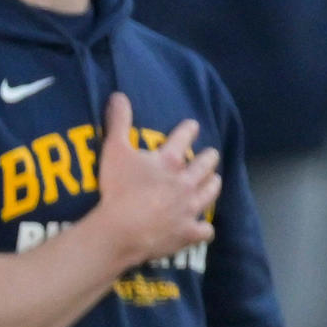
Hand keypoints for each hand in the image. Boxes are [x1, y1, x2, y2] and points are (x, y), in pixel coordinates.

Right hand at [83, 99, 217, 269]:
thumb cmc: (117, 189)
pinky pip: (204, 230)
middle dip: (208, 157)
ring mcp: (190, 208)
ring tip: (211, 182)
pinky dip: (203, 228)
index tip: (192, 126)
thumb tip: (118, 95)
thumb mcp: (113, 151)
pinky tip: (201, 227)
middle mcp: (186, 182)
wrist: (120, 230)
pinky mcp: (188, 232)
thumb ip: (118, 123)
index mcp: (169, 161)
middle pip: (207, 164)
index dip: (189, 129)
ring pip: (211, 192)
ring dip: (212, 185)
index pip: (184, 137)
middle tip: (208, 156)